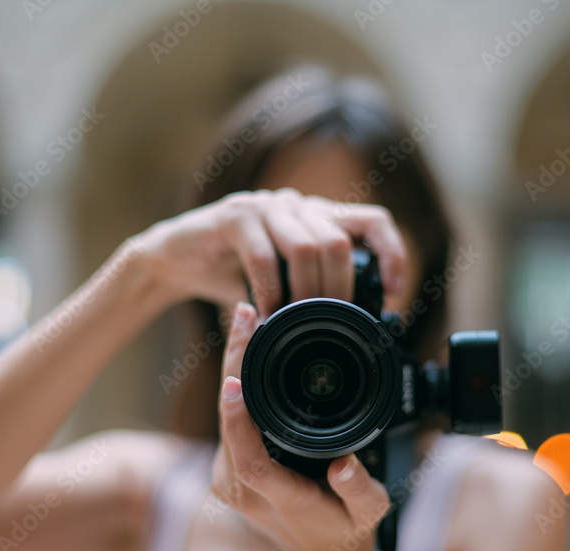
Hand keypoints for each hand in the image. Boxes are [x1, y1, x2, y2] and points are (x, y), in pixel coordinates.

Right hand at [135, 188, 406, 315]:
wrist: (175, 260)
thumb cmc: (234, 274)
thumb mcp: (284, 283)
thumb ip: (314, 289)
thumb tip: (356, 326)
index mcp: (317, 217)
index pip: (373, 221)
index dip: (391, 254)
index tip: (394, 293)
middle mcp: (296, 205)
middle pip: (340, 242)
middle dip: (339, 290)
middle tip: (329, 323)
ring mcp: (265, 206)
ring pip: (307, 247)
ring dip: (306, 293)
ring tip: (297, 322)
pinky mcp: (233, 216)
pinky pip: (264, 256)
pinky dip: (268, 292)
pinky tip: (265, 314)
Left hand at [211, 301, 392, 550]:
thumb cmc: (345, 530)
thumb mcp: (369, 515)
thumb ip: (361, 492)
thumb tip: (346, 465)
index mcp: (280, 500)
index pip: (250, 458)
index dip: (238, 421)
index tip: (235, 380)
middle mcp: (244, 491)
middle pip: (228, 426)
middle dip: (233, 367)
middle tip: (245, 317)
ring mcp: (229, 481)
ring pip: (223, 417)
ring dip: (232, 368)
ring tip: (246, 321)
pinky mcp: (226, 469)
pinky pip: (227, 420)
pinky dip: (235, 384)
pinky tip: (246, 349)